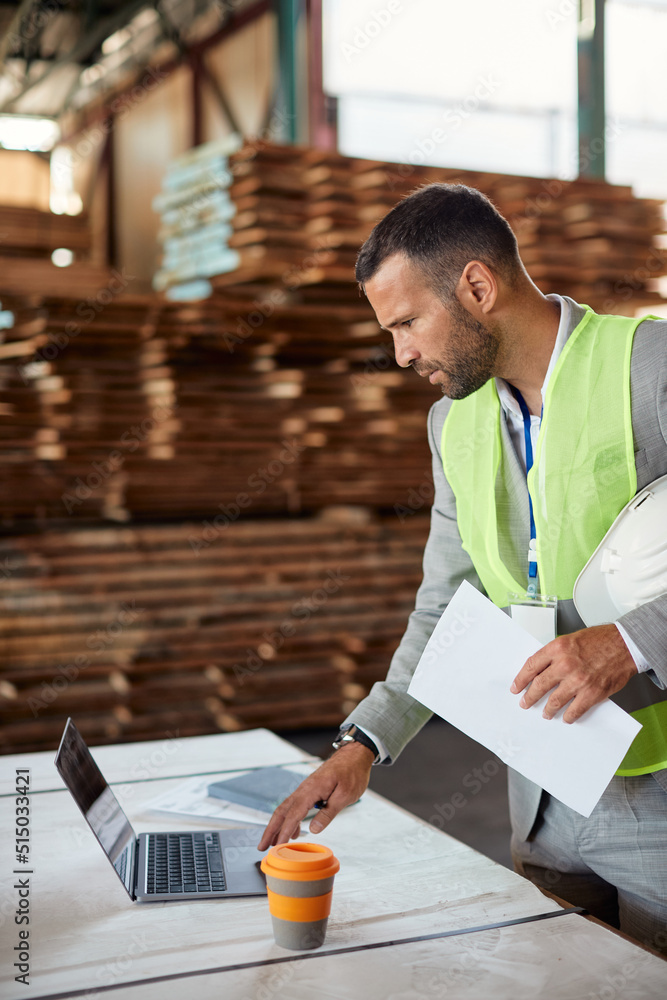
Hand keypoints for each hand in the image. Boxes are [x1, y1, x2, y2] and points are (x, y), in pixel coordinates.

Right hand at [257, 741, 373, 849]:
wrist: (354, 755)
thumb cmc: (352, 772)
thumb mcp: (345, 795)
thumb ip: (328, 813)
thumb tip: (313, 830)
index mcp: (312, 790)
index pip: (293, 815)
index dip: (283, 832)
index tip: (277, 847)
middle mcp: (304, 789)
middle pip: (282, 811)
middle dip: (270, 830)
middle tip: (261, 846)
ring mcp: (305, 789)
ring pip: (286, 809)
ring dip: (277, 826)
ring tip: (273, 843)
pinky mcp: (310, 790)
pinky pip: (295, 806)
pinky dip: (289, 820)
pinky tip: (293, 832)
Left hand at [510, 624, 637, 723]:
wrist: (625, 645)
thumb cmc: (600, 639)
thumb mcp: (570, 639)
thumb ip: (555, 654)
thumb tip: (540, 668)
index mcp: (557, 648)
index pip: (531, 666)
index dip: (521, 679)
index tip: (516, 687)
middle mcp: (565, 664)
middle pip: (539, 685)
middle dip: (529, 697)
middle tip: (525, 703)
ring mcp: (578, 680)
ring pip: (555, 700)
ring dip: (548, 710)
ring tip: (546, 714)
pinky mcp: (592, 692)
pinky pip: (575, 709)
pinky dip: (569, 716)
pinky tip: (566, 717)